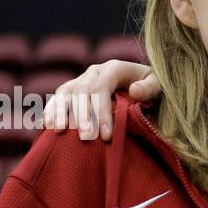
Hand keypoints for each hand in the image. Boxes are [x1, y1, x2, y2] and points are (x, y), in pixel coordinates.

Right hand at [42, 60, 159, 140]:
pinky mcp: (74, 88)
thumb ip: (150, 87)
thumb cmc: (154, 88)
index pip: (102, 89)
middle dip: (83, 116)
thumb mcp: (160, 85)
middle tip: (86, 139)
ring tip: (59, 131)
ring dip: (61, 112)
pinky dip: (52, 110)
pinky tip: (47, 125)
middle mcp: (95, 70)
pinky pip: (58, 97)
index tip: (107, 136)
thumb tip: (133, 91)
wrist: (145, 82)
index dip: (102, 112)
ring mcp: (83, 78)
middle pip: (82, 92)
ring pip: (65, 92)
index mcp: (114, 68)